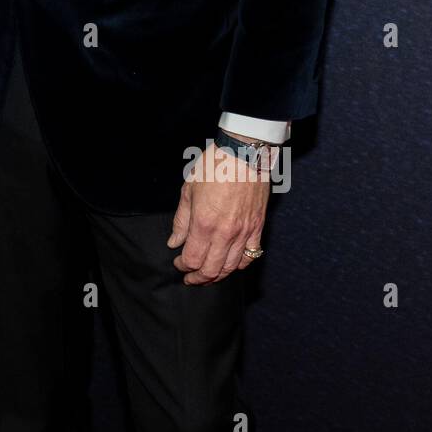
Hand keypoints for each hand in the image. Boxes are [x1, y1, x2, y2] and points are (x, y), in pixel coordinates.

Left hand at [167, 138, 270, 284]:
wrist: (244, 153)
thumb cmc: (213, 167)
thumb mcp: (188, 190)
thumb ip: (181, 221)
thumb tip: (174, 242)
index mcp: (204, 224)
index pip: (192, 260)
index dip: (183, 266)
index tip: (178, 263)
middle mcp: (225, 233)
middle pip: (212, 270)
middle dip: (198, 278)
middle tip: (190, 278)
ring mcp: (244, 232)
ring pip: (231, 267)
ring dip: (218, 275)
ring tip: (208, 275)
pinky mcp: (258, 227)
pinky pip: (250, 256)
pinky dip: (240, 265)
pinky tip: (231, 264)